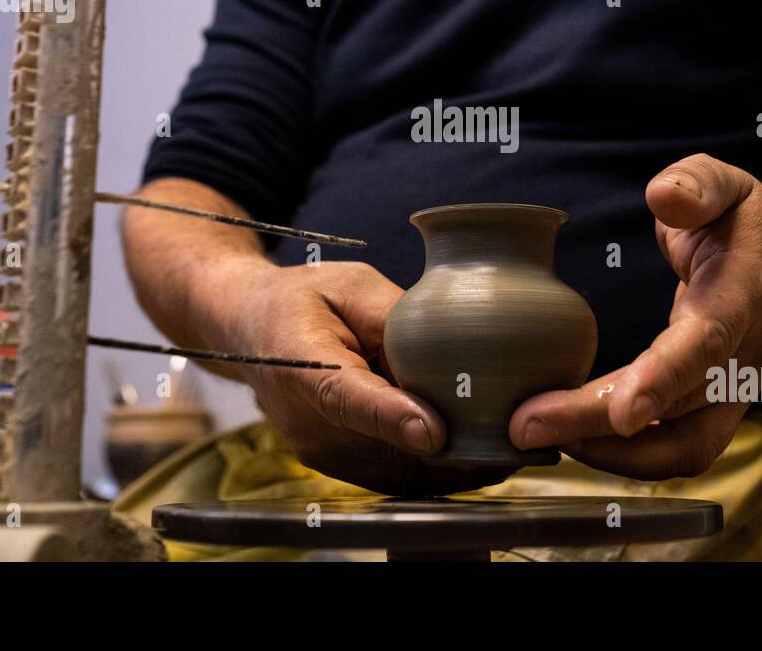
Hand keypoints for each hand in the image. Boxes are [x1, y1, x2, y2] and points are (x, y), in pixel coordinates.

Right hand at [238, 261, 515, 494]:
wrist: (250, 328)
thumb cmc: (306, 298)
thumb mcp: (350, 284)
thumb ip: (395, 316)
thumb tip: (447, 347)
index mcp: (301, 362)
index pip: (348, 398)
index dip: (391, 417)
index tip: (433, 431)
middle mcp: (306, 419)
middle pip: (381, 446)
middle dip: (447, 449)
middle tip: (511, 441)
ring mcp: (318, 449)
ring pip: (391, 472)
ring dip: (449, 468)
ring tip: (510, 453)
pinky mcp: (334, 463)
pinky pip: (388, 476)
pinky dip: (433, 471)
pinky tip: (477, 457)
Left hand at [509, 154, 761, 479]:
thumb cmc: (744, 221)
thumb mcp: (728, 182)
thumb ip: (697, 183)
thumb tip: (662, 196)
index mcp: (746, 295)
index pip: (707, 343)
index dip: (664, 379)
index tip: (620, 414)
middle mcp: (747, 354)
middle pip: (681, 409)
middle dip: (601, 423)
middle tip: (526, 425)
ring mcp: (736, 391)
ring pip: (681, 446)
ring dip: (610, 453)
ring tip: (539, 433)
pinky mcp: (717, 411)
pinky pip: (676, 450)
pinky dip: (625, 455)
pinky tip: (571, 436)